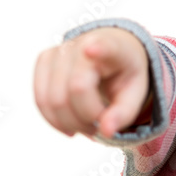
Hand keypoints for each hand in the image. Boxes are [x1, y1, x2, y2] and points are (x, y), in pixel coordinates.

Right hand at [34, 28, 150, 138]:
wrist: (109, 52)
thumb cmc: (123, 74)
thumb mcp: (134, 93)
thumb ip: (124, 113)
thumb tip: (106, 131)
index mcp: (113, 47)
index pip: (103, 47)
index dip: (97, 49)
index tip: (91, 49)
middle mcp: (80, 44)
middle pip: (74, 91)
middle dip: (87, 120)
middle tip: (101, 127)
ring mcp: (58, 50)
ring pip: (52, 100)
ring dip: (70, 124)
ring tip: (88, 127)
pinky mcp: (43, 60)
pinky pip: (41, 100)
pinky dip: (55, 120)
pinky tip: (71, 125)